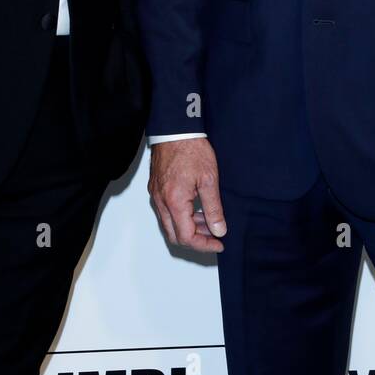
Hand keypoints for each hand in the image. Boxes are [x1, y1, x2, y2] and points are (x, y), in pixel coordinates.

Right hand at [148, 138, 226, 252]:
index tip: (218, 243)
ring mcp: (156, 195)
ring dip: (188, 227)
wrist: (175, 129)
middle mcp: (161, 202)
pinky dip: (180, 216)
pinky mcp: (155, 188)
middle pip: (175, 235)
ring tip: (208, 220)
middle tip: (214, 235)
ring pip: (169, 224)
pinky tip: (195, 208)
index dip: (204, 245)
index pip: (186, 237)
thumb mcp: (208, 179)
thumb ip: (213, 208)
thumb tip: (219, 230)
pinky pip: (166, 212)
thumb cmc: (191, 149)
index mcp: (174, 202)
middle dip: (196, 239)